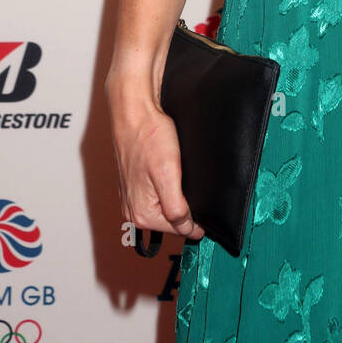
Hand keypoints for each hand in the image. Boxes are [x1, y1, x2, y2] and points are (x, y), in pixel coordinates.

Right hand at [106, 80, 205, 241]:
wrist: (135, 112)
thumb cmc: (149, 138)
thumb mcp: (168, 175)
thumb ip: (176, 208)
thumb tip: (187, 228)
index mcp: (141, 214)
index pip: (179, 230)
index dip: (197, 222)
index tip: (209, 214)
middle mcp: (132, 210)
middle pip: (171, 221)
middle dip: (187, 211)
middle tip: (200, 192)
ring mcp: (131, 197)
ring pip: (164, 209)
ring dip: (178, 200)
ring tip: (186, 181)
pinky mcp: (134, 184)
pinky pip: (156, 197)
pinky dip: (168, 190)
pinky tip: (174, 175)